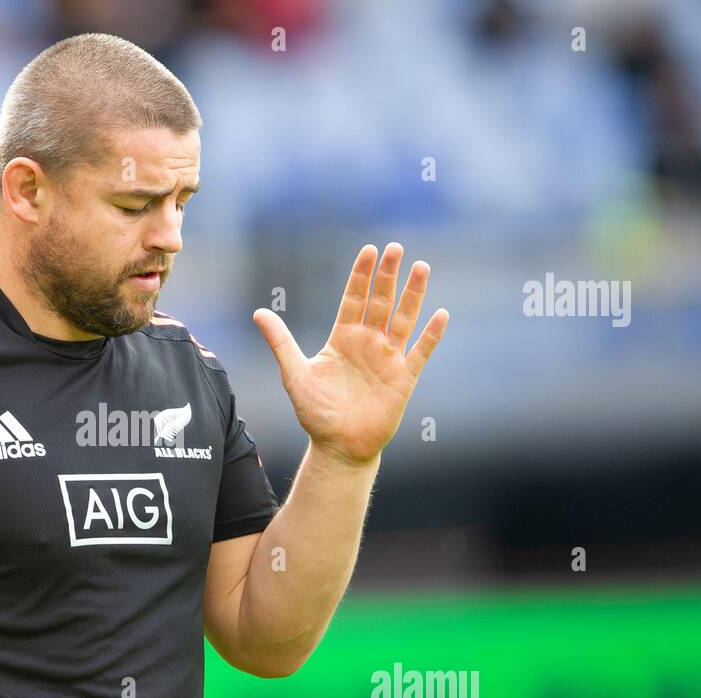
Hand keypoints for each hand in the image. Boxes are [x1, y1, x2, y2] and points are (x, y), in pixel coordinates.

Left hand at [253, 242, 447, 465]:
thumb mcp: (295, 374)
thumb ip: (281, 342)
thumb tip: (259, 312)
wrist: (338, 447)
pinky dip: (431, 335)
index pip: (354, 299)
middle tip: (395, 247)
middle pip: (380, 302)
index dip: (361, 276)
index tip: (369, 251)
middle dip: (388, 275)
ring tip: (421, 267)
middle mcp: (368, 343)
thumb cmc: (316, 412)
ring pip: (403, 319)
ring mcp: (388, 359)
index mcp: (343, 338)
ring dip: (413, 295)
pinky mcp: (404, 378)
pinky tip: (441, 314)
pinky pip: (420, 352)